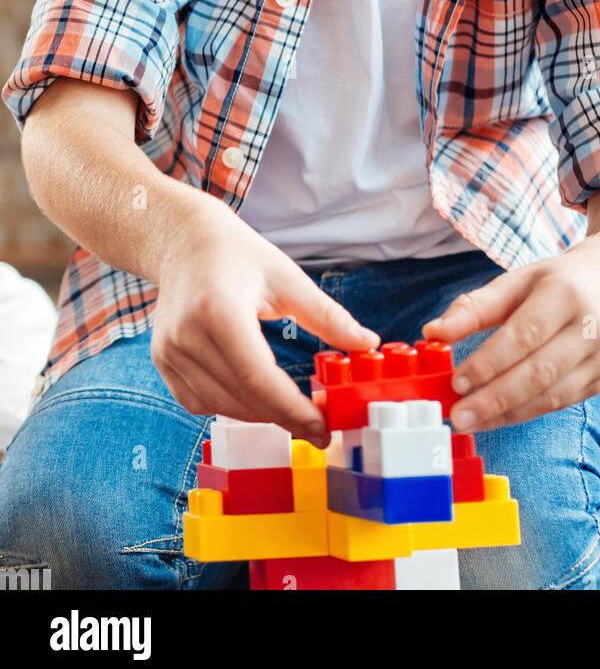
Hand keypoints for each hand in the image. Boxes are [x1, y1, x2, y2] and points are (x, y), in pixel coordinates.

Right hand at [151, 192, 379, 446]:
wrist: (185, 241)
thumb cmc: (240, 255)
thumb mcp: (288, 278)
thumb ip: (327, 315)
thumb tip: (368, 344)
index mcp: (219, 310)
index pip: (258, 377)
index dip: (292, 409)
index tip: (322, 427)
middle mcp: (187, 335)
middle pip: (240, 396)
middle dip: (282, 417)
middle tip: (317, 427)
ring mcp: (168, 351)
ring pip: (219, 405)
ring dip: (258, 414)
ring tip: (291, 411)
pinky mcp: (162, 360)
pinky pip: (198, 401)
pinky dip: (229, 406)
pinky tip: (254, 397)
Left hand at [421, 239, 599, 432]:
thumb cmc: (557, 281)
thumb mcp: (517, 280)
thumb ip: (475, 307)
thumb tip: (432, 332)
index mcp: (566, 293)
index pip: (525, 334)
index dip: (490, 361)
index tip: (456, 381)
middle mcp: (591, 327)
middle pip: (539, 371)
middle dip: (495, 398)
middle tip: (458, 415)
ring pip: (551, 395)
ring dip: (507, 413)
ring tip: (470, 421)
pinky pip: (558, 404)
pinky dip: (524, 414)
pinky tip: (495, 418)